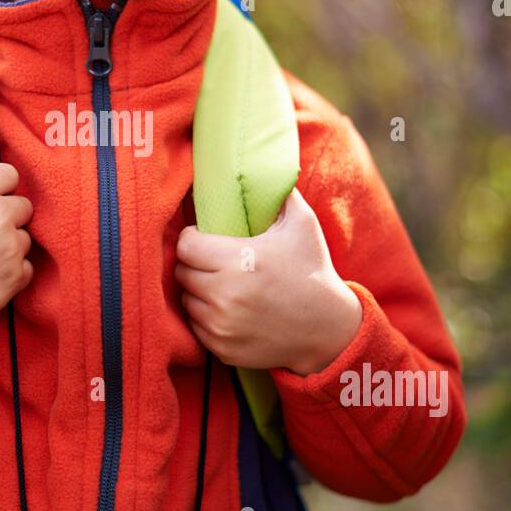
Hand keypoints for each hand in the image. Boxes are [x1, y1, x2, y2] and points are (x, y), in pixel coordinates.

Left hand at [174, 187, 362, 375]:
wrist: (329, 329)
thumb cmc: (312, 269)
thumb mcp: (302, 224)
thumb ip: (278, 191)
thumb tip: (265, 161)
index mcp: (240, 260)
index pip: (185, 245)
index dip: (192, 238)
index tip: (204, 238)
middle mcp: (226, 295)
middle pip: (181, 272)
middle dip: (194, 263)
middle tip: (212, 260)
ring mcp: (222, 326)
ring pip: (186, 300)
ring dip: (197, 290)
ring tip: (221, 283)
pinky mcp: (223, 349)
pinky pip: (196, 327)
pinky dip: (206, 317)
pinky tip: (227, 308)